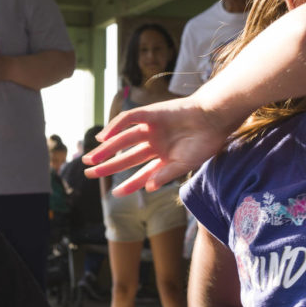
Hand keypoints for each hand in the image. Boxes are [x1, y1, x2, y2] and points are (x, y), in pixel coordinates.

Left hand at [83, 98, 234, 194]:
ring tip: (90, 159)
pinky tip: (103, 138)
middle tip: (89, 172)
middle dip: (108, 165)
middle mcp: (155, 143)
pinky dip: (115, 126)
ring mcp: (152, 128)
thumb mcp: (185, 163)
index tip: (115, 193)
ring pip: (123, 140)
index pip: (141, 173)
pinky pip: (128, 119)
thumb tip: (147, 188)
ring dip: (106, 149)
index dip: (129, 184)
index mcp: (164, 157)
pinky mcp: (151, 113)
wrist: (215, 118)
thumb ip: (165, 174)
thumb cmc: (205, 142)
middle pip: (127, 156)